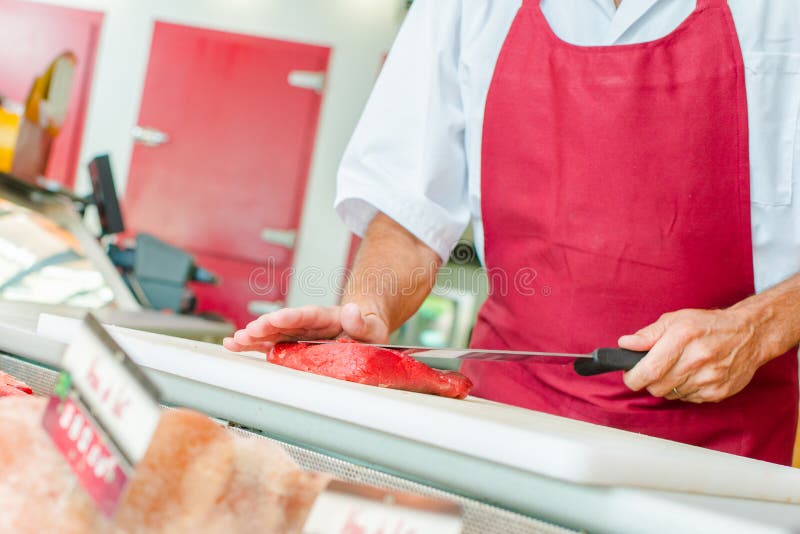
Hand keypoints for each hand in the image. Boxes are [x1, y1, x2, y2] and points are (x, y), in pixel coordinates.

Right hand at [222, 302, 389, 352]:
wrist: (363, 330)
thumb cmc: (369, 330)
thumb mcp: (373, 326)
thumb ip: (362, 321)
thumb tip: (352, 310)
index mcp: (327, 317)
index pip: (308, 315)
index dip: (293, 317)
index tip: (278, 318)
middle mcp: (307, 323)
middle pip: (284, 323)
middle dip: (266, 327)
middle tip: (249, 332)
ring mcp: (297, 332)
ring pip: (272, 332)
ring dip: (253, 336)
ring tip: (235, 341)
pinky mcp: (290, 342)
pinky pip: (270, 343)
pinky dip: (252, 345)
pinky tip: (234, 345)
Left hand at [619, 308, 770, 402]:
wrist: (749, 334)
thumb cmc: (708, 325)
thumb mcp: (675, 319)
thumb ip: (648, 334)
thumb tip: (625, 344)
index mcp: (683, 337)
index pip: (650, 369)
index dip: (633, 377)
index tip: (629, 375)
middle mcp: (697, 359)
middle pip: (657, 387)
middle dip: (648, 381)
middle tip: (653, 369)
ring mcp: (709, 378)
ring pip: (671, 394)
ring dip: (667, 385)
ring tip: (677, 368)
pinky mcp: (718, 392)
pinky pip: (688, 399)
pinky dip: (684, 390)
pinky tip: (692, 375)